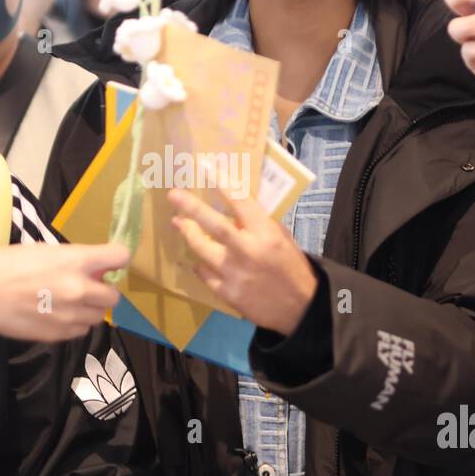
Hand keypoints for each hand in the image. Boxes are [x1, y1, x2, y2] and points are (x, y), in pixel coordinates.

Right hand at [0, 242, 128, 340]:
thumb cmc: (7, 264)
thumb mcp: (45, 251)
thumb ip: (74, 260)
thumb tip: (96, 270)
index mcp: (76, 261)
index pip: (120, 256)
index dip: (118, 259)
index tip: (111, 263)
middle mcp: (79, 289)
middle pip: (114, 296)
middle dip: (103, 291)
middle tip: (88, 288)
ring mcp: (70, 315)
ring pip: (98, 317)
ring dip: (89, 309)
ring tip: (69, 303)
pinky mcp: (58, 334)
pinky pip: (80, 331)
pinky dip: (74, 324)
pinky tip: (56, 315)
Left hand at [167, 186, 317, 335]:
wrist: (300, 308)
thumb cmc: (292, 267)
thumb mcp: (282, 238)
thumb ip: (258, 223)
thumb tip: (233, 205)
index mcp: (266, 234)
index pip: (241, 201)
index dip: (222, 182)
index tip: (206, 167)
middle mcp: (248, 251)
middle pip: (215, 225)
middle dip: (192, 208)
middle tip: (173, 195)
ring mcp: (234, 274)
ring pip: (202, 249)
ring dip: (188, 233)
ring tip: (178, 222)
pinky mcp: (227, 293)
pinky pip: (204, 273)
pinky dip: (200, 263)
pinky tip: (197, 257)